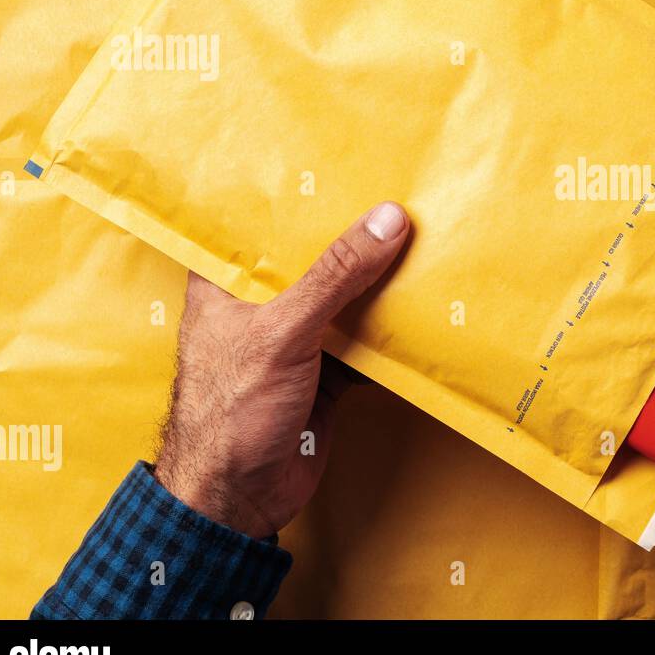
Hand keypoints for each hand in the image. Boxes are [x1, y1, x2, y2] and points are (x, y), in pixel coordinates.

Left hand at [154, 202, 409, 537]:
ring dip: (382, 281)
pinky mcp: (328, 371)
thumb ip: (335, 276)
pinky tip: (426, 305)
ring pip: (346, 297)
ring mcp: (298, 338)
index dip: (298, 190)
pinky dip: (395, 329)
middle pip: (315, 256)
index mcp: (228, 280)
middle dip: (355, 234)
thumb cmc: (233, 410)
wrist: (241, 498)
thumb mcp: (283, 331)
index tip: (343, 157)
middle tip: (401, 189)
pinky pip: (368, 339)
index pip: (262, 220)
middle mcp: (263, 303)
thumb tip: (388, 219)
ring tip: (426, 236)